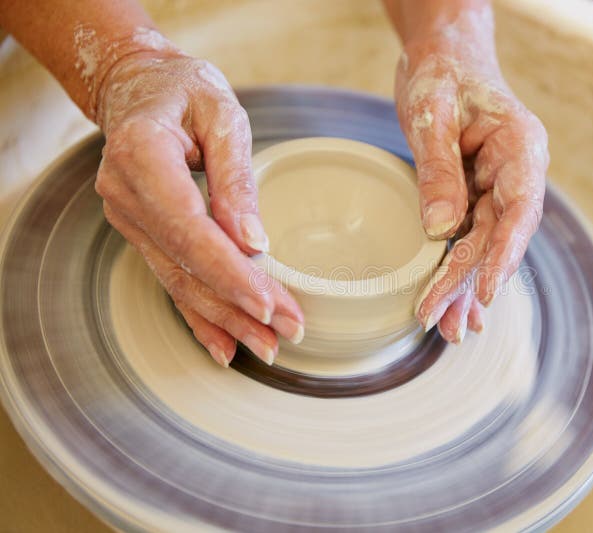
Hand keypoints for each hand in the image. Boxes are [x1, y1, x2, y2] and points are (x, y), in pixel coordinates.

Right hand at [94, 43, 302, 366]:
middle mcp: (125, 196)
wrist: (136, 85)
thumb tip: (253, 244)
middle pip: (186, 266)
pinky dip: (199, 316)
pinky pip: (171, 279)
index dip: (230, 273)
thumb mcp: (222, 116)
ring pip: (179, 281)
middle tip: (287, 334)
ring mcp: (129, 219)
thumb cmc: (184, 91)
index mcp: (142, 156)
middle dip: (238, 307)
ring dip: (225, 320)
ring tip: (268, 347)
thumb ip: (236, 180)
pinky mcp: (141, 233)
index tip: (269, 305)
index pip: (190, 230)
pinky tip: (224, 348)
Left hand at [394, 6, 548, 342]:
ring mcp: (499, 187)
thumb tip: (441, 231)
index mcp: (520, 146)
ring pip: (485, 246)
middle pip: (499, 238)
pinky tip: (455, 307)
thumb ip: (438, 169)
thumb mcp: (431, 112)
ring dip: (465, 288)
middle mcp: (517, 173)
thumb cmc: (440, 72)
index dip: (505, 254)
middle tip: (439, 321)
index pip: (520, 209)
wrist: (443, 56)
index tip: (486, 290)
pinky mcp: (477, 196)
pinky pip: (471, 239)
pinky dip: (459, 272)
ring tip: (446, 329)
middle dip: (469, 282)